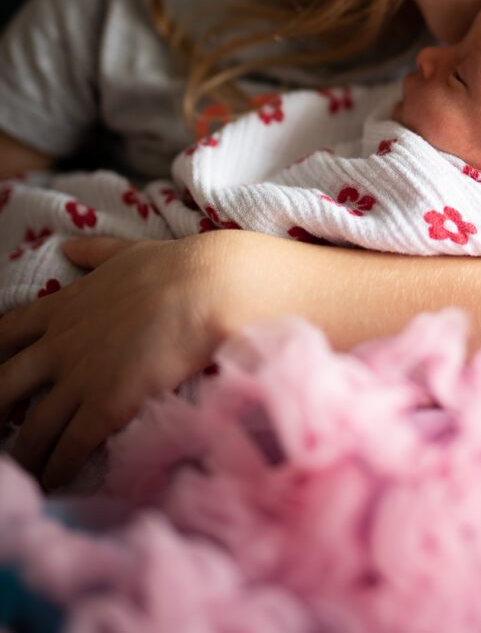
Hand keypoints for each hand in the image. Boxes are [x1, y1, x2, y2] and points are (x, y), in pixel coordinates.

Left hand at [0, 232, 241, 487]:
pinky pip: (70, 447)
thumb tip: (70, 246)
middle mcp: (61, 343)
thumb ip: (95, 253)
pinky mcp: (106, 405)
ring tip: (21, 476)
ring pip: (33, 428)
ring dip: (23, 455)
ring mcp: (81, 376)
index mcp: (64, 306)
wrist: (210, 288)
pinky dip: (56, 469)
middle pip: (3, 385)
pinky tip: (53, 484)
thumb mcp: (125, 252)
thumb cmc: (175, 267)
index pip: (6, 333)